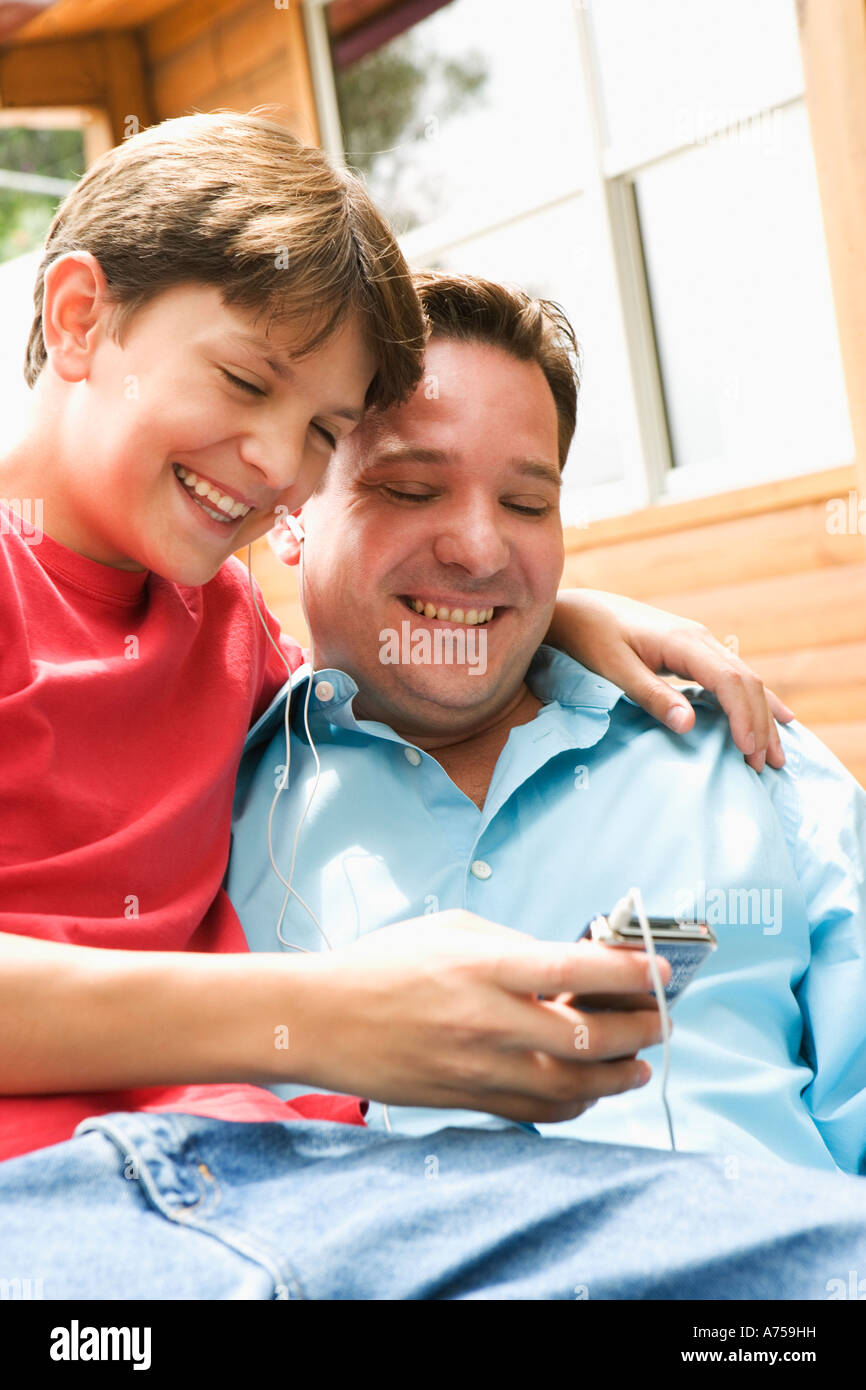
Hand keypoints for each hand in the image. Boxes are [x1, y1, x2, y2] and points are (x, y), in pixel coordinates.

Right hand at [290, 911, 669, 1124]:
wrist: (322, 1019)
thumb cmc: (384, 964)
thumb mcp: (453, 929)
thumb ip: (514, 946)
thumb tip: (571, 966)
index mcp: (485, 967)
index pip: (576, 971)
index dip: (628, 973)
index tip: (660, 971)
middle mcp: (488, 1021)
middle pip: (587, 1039)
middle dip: (638, 1032)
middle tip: (660, 1021)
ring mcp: (478, 1068)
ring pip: (571, 1086)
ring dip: (618, 1077)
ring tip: (638, 1064)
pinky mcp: (468, 1100)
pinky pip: (539, 1113)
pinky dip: (576, 1103)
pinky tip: (589, 1088)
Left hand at [549, 589, 794, 772]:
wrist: (581, 610)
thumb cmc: (592, 638)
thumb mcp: (615, 669)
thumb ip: (651, 695)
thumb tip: (688, 725)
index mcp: (683, 642)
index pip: (729, 681)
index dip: (743, 717)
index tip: (747, 752)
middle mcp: (700, 639)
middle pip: (746, 682)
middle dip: (760, 724)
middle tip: (765, 766)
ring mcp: (700, 644)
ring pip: (745, 680)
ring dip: (763, 716)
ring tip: (775, 755)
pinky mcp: (694, 652)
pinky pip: (734, 677)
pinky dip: (755, 700)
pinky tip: (778, 716)